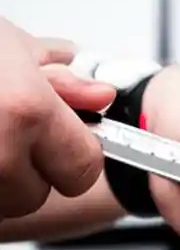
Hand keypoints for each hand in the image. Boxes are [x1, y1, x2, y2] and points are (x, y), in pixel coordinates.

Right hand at [0, 18, 116, 219]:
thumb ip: (62, 80)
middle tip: (11, 136)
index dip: (76, 157)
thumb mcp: (7, 45)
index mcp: (24, 112)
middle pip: (36, 197)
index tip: (67, 145)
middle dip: (28, 172)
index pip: (83, 170)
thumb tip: (99, 97)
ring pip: (2, 204)